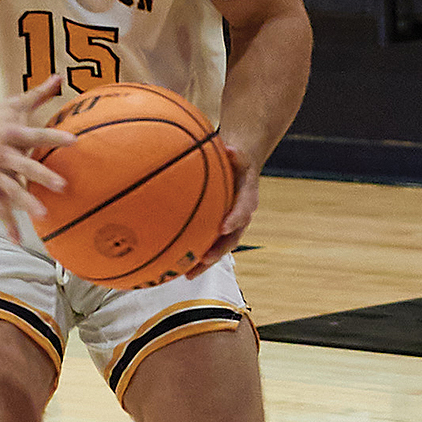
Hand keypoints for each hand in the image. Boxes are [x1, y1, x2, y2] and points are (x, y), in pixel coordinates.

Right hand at [0, 75, 75, 239]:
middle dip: (42, 176)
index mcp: (13, 132)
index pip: (37, 134)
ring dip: (26, 202)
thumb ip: (40, 94)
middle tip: (62, 185)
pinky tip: (17, 239)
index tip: (75, 140)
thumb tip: (60, 76)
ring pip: (11, 188)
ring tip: (43, 215)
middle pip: (25, 165)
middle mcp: (3, 153)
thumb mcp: (14, 103)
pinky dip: (7, 223)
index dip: (55, 136)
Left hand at [183, 143, 256, 279]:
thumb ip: (235, 153)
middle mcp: (239, 217)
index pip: (243, 210)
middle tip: (203, 260)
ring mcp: (229, 226)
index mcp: (247, 199)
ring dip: (204, 262)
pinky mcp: (216, 230)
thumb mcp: (238, 153)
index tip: (223, 227)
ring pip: (218, 248)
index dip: (234, 220)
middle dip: (217, 252)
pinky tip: (173, 263)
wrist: (240, 168)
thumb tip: (229, 147)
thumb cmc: (236, 160)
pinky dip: (193, 255)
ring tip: (187, 274)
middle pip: (230, 239)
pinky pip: (206, 243)